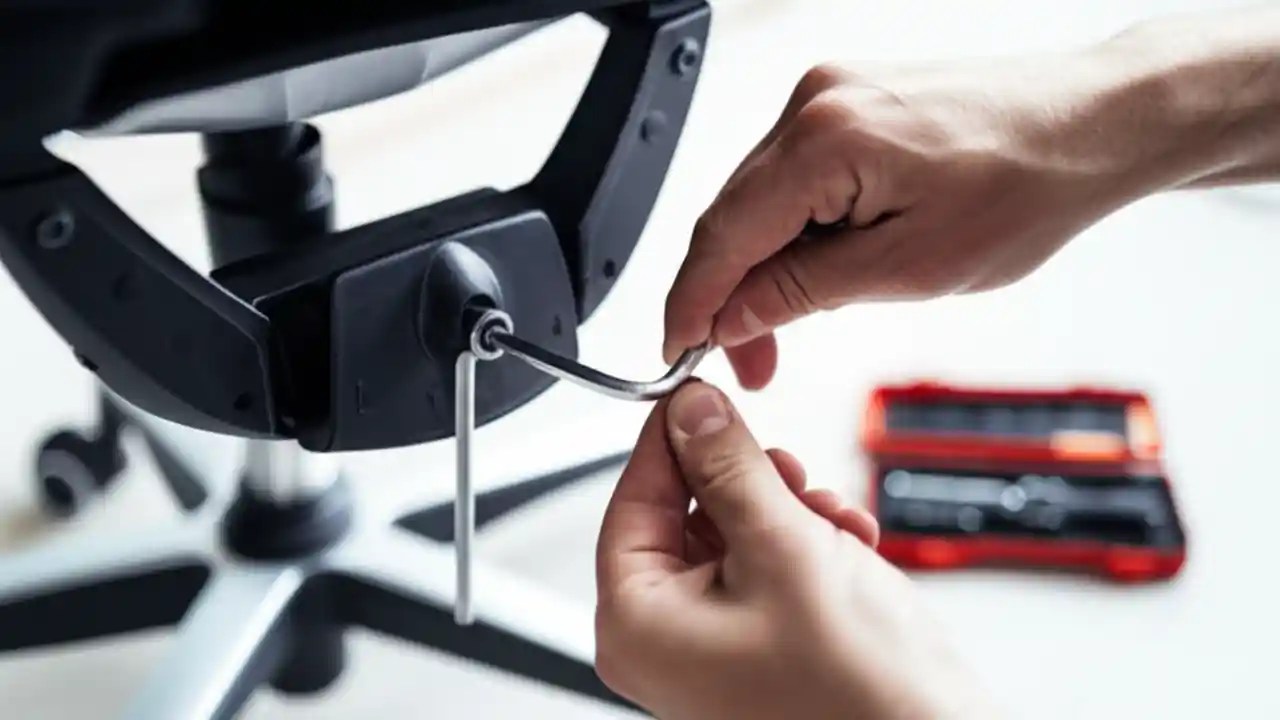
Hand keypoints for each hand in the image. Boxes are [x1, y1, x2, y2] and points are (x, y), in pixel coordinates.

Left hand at [594, 382, 997, 719]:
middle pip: (683, 515)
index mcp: (639, 625)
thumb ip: (729, 467)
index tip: (696, 395)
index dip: (669, 441)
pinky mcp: (756, 645)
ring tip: (829, 521)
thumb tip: (693, 413)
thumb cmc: (854, 693)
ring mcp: (710, 646)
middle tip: (786, 469)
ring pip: (732, 533)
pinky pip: (763, 568)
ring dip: (786, 511)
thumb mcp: (783, 546)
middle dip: (747, 485)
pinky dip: (804, 545)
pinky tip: (843, 546)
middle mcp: (664, 641)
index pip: (630, 501)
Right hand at [662, 53, 1181, 387]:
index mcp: (824, 140)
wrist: (1091, 128)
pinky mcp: (847, 104)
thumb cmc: (1026, 187)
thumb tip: (730, 316)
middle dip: (726, 297)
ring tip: (781, 330)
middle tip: (744, 362)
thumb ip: (801, 292)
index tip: (679, 351)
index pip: (721, 236)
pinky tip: (806, 273)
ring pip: (758, 200)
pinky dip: (789, 232)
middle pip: (730, 217)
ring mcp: (829, 97)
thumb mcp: (906, 268)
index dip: (692, 304)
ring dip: (759, 268)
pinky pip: (791, 178)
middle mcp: (814, 104)